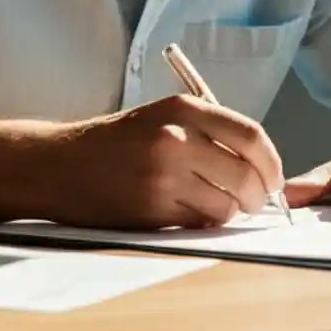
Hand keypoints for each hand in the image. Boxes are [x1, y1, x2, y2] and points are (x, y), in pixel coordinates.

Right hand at [40, 95, 284, 228]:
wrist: (57, 165)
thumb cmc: (113, 143)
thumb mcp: (160, 116)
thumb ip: (208, 132)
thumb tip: (259, 166)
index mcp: (183, 108)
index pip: (251, 136)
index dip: (272, 163)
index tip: (274, 178)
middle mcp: (176, 138)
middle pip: (246, 175)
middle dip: (258, 196)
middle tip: (255, 203)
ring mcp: (164, 176)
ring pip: (226, 205)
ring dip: (230, 212)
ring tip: (217, 206)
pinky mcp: (151, 209)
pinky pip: (199, 222)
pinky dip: (204, 222)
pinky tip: (191, 213)